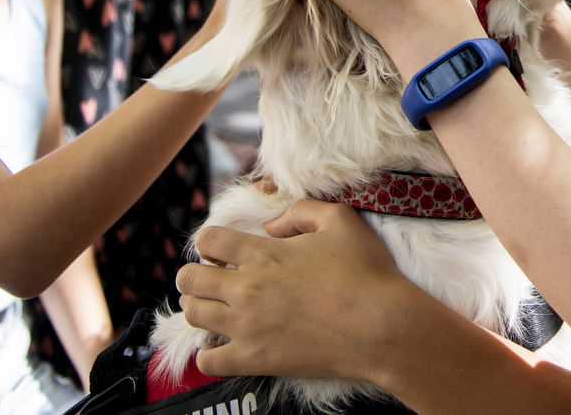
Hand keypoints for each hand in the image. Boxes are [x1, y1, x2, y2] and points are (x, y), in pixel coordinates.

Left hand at [177, 199, 412, 383]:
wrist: (380, 327)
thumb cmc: (365, 272)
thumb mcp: (340, 220)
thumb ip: (301, 211)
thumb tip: (272, 225)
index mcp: (262, 253)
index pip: (208, 240)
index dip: (210, 241)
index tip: (222, 250)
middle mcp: (246, 288)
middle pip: (189, 279)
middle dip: (196, 274)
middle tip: (215, 278)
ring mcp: (246, 326)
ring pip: (193, 314)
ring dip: (200, 307)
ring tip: (218, 307)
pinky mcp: (253, 359)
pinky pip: (207, 360)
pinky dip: (209, 352)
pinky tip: (225, 344)